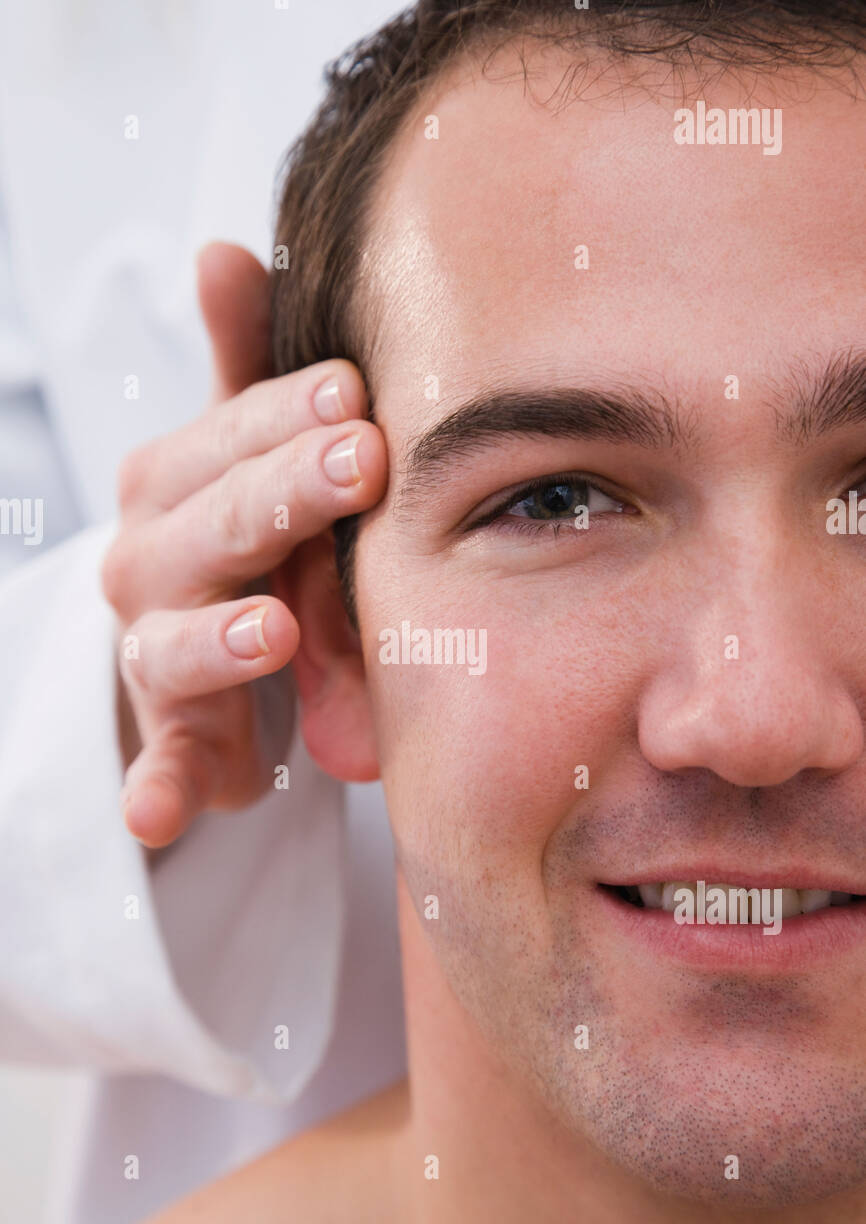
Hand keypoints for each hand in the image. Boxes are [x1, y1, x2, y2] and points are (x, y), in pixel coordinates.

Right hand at [101, 242, 385, 847]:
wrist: (192, 658)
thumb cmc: (232, 539)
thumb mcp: (236, 454)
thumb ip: (240, 367)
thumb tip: (221, 246)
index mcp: (176, 485)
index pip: (232, 440)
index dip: (290, 415)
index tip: (359, 392)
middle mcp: (153, 564)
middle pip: (214, 526)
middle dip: (282, 497)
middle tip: (358, 465)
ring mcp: (156, 655)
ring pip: (176, 644)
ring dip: (217, 640)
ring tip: (270, 633)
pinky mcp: (169, 739)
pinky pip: (154, 766)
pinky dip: (154, 789)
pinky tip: (157, 814)